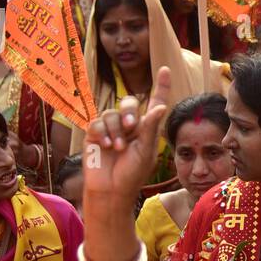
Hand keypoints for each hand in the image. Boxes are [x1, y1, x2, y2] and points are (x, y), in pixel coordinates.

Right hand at [85, 65, 170, 209]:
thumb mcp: (146, 152)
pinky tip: (106, 145)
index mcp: (146, 128)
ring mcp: (111, 128)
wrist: (111, 190)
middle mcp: (129, 125)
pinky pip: (97, 122)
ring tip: (118, 148)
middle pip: (129, 102)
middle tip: (132, 127)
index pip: (154, 102)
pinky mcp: (94, 134)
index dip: (161, 86)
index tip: (165, 69)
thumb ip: (150, 128)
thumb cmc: (132, 174)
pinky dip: (102, 132)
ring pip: (112, 113)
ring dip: (116, 129)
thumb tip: (160, 107)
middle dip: (130, 112)